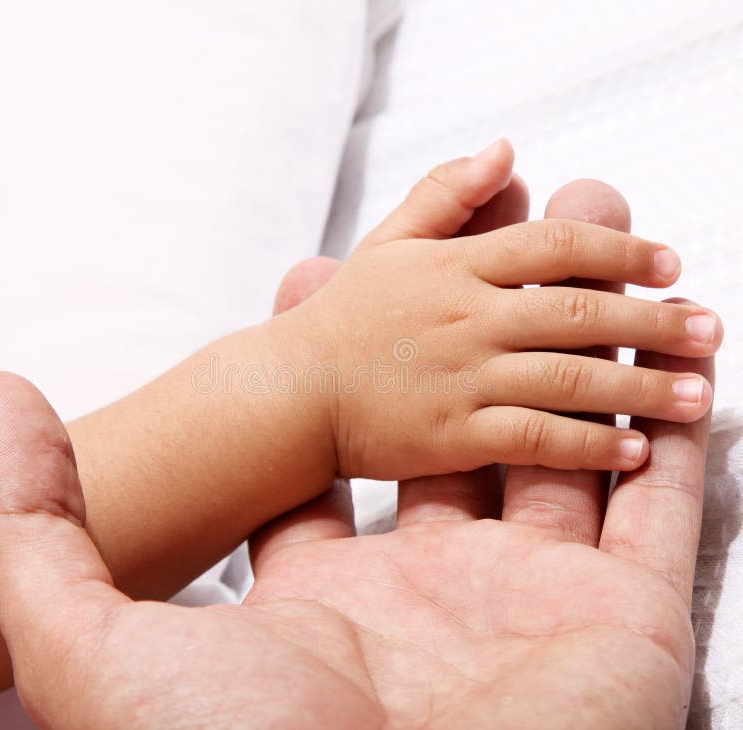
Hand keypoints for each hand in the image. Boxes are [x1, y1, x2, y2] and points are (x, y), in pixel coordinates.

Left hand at [0, 341, 712, 729]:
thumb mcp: (103, 645)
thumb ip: (45, 524)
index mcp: (334, 597)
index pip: (344, 462)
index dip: (346, 377)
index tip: (349, 284)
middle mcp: (440, 596)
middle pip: (469, 431)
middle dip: (490, 336)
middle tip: (503, 246)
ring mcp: (540, 608)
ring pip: (575, 450)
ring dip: (594, 359)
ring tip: (603, 271)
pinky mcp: (631, 631)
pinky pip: (662, 510)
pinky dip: (677, 436)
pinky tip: (683, 364)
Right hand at [280, 141, 719, 478]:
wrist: (291, 393)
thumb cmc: (343, 319)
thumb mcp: (387, 243)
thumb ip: (446, 193)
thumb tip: (506, 151)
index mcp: (454, 268)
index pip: (554, 247)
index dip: (620, 250)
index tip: (670, 263)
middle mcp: (466, 320)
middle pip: (579, 312)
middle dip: (654, 321)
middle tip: (709, 329)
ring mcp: (461, 380)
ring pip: (569, 379)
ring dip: (641, 387)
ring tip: (696, 394)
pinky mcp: (451, 437)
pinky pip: (535, 440)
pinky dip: (589, 446)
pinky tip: (634, 452)